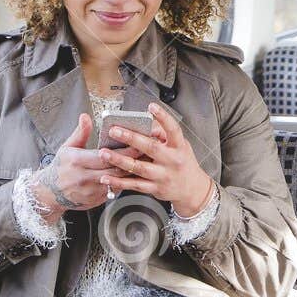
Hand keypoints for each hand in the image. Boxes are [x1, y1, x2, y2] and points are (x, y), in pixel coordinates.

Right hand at [30, 114, 132, 223]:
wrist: (49, 193)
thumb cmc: (60, 168)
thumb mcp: (67, 147)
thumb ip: (80, 133)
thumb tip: (85, 117)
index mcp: (78, 161)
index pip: (104, 156)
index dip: (122, 152)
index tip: (135, 145)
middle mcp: (85, 177)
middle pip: (114, 170)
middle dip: (132, 162)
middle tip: (146, 153)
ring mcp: (91, 191)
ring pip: (117, 182)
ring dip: (130, 173)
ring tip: (143, 164)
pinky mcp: (96, 200)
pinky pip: (114, 191)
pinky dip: (123, 183)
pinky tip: (132, 176)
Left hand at [98, 103, 215, 217]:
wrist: (192, 189)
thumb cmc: (183, 163)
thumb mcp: (180, 146)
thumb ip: (164, 134)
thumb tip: (147, 122)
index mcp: (179, 147)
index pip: (173, 129)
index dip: (164, 117)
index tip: (152, 107)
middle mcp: (171, 161)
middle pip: (151, 148)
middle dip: (131, 138)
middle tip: (114, 130)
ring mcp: (163, 176)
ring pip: (139, 167)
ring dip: (119, 160)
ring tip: (104, 153)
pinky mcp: (155, 188)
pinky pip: (134, 185)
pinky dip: (119, 182)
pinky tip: (106, 177)